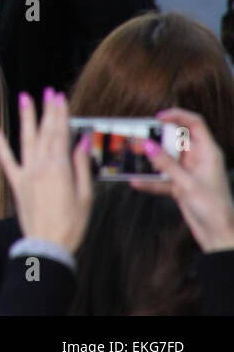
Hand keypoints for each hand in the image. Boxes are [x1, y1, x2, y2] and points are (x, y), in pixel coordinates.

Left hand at [0, 90, 92, 251]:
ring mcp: (26, 173)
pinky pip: (6, 160)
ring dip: (26, 118)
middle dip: (47, 110)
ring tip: (24, 97)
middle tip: (48, 91)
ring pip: (26, 140)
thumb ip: (81, 167)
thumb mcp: (85, 196)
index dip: (60, 114)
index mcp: (60, 168)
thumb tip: (82, 142)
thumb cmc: (72, 223)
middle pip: (45, 133)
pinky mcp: (16, 183)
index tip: (60, 97)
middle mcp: (40, 166)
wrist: (47, 245)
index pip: (60, 134)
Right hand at [129, 108, 233, 252]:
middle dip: (156, 138)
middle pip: (176, 139)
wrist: (219, 235)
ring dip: (150, 159)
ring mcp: (189, 172)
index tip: (156, 118)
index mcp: (208, 153)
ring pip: (166, 158)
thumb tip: (146, 145)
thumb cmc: (213, 208)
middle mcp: (198, 159)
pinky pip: (161, 177)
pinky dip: (149, 180)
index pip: (194, 124)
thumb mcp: (187, 184)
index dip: (177, 116)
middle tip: (137, 137)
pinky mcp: (180, 185)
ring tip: (133, 157)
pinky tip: (135, 181)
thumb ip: (166, 164)